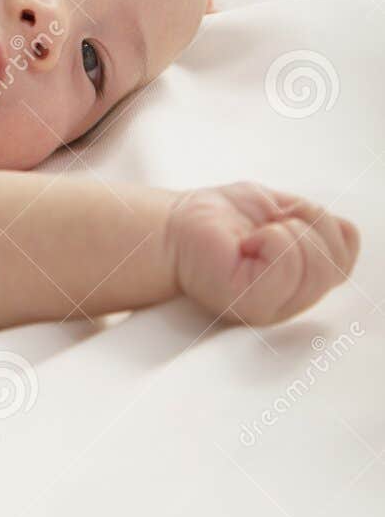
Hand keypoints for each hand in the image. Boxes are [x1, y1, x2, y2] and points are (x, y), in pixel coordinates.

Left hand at [170, 181, 359, 325]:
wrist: (170, 228)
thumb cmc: (218, 219)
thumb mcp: (277, 209)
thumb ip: (313, 222)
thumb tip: (344, 231)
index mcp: (303, 277)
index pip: (346, 250)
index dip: (321, 219)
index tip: (283, 214)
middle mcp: (293, 298)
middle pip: (335, 260)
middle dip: (305, 222)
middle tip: (265, 223)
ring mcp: (274, 307)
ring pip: (315, 264)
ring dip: (286, 232)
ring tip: (254, 236)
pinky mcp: (251, 304)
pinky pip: (286, 266)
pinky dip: (271, 240)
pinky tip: (245, 245)